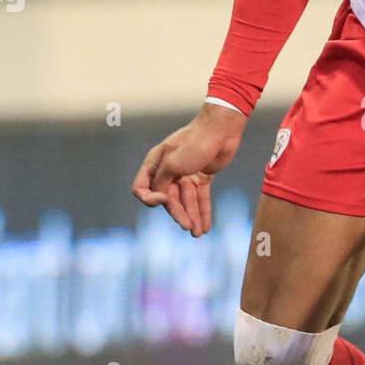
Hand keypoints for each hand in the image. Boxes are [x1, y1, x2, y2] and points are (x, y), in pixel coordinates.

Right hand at [131, 102, 247, 235]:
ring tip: (198, 233)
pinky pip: (200, 198)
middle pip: (168, 198)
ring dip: (192, 217)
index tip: (164, 200)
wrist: (222, 130)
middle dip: (178, 213)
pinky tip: (205, 227)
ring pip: (186, 201)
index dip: (150, 199)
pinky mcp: (202, 178)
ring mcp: (185, 174)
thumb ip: (163, 182)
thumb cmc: (195, 142)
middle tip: (188, 227)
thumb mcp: (173, 163)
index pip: (142, 188)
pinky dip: (203, 212)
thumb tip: (160, 198)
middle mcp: (168, 170)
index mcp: (155, 164)